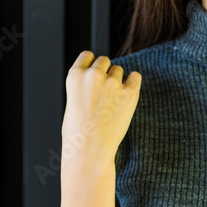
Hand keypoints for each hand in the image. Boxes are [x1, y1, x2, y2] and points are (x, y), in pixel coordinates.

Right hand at [62, 51, 141, 167]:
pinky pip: (135, 77)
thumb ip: (82, 86)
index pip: (87, 55)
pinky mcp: (129, 93)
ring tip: (111, 103)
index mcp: (75, 76)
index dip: (92, 65)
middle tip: (104, 94)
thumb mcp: (71, 102)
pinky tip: (127, 97)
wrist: (89, 151)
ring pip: (119, 70)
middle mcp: (93, 75)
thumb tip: (97, 77)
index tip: (94, 75)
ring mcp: (112, 83)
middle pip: (104, 61)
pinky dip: (132, 84)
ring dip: (117, 81)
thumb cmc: (78, 133)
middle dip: (105, 73)